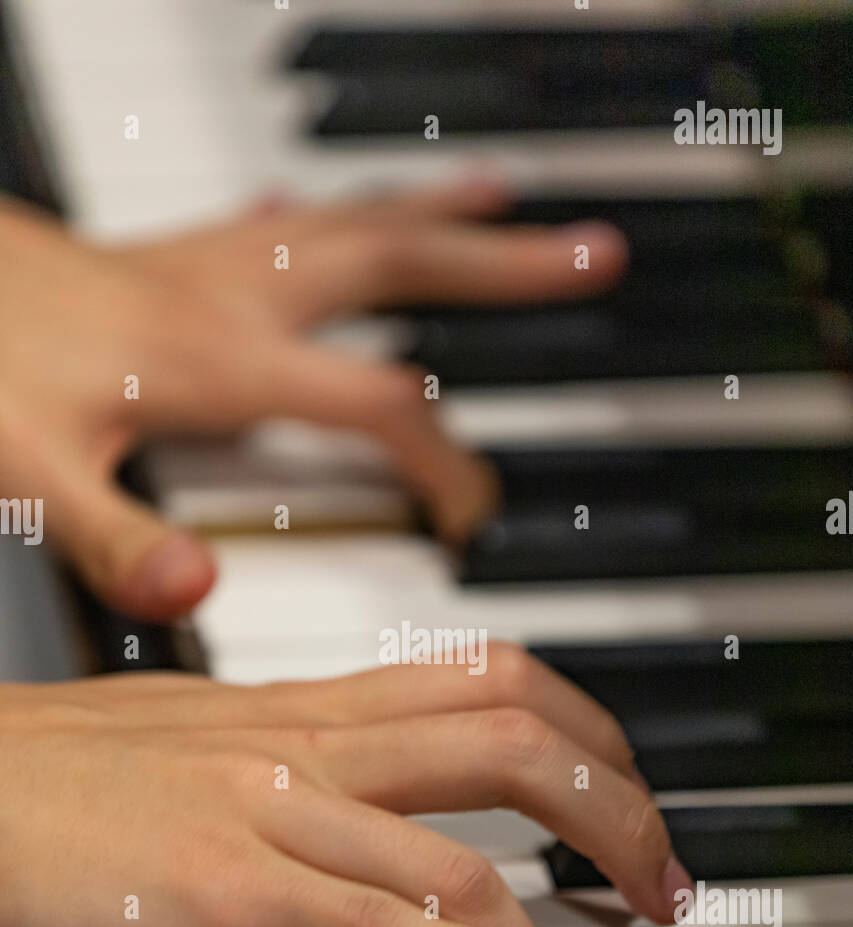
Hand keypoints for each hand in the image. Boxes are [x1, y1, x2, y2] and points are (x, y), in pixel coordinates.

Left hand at [0, 185, 625, 619]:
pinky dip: (326, 212)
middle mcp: (236, 297)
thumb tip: (199, 599)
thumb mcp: (38, 478)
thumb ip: (121, 547)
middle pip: (402, 265)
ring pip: (354, 222)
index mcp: (222, 362)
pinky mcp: (178, 255)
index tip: (474, 515)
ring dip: (436, 213)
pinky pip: (280, 217)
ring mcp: (211, 264)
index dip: (447, 464)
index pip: (381, 408)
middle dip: (505, 266)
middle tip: (592, 255)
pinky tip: (326, 205)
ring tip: (507, 197)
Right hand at [0, 644, 691, 926]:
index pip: (483, 679)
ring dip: (553, 917)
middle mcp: (304, 743)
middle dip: (614, 806)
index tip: (623, 784)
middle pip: (508, 740)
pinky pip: (363, 917)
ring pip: (455, 840)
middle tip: (656, 874)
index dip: (583, 725)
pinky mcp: (217, 880)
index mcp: (302, 709)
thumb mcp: (201, 753)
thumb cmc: (58, 776)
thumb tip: (373, 827)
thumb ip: (297, 779)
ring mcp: (265, 808)